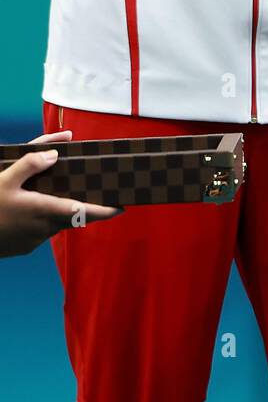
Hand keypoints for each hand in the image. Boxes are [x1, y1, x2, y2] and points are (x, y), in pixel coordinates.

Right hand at [0, 136, 121, 258]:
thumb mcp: (5, 177)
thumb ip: (31, 163)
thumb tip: (56, 153)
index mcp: (45, 209)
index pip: (85, 212)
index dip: (106, 211)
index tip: (122, 207)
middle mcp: (45, 228)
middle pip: (73, 217)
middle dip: (82, 207)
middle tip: (88, 192)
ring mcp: (34, 240)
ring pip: (56, 224)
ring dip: (58, 212)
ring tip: (52, 195)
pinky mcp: (24, 248)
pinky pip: (41, 232)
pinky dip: (42, 220)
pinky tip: (29, 210)